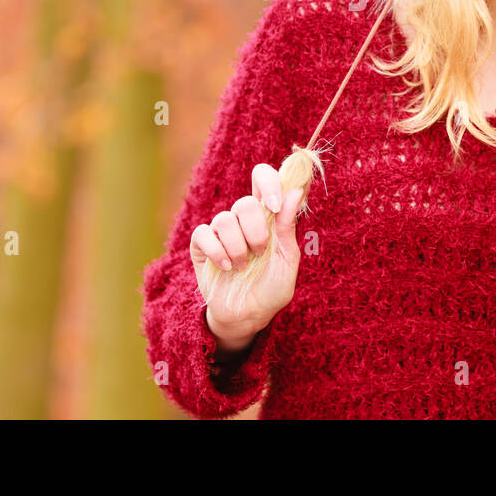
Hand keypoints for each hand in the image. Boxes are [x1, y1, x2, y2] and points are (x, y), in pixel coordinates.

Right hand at [189, 162, 304, 343]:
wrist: (249, 317)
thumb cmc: (271, 288)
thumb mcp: (287, 258)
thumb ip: (287, 226)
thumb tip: (294, 191)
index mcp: (266, 216)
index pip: (263, 178)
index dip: (269, 183)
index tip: (274, 205)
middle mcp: (242, 219)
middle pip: (245, 203)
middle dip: (256, 231)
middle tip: (260, 253)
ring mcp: (220, 232)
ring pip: (224, 220)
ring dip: (238, 247)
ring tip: (243, 266)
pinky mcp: (201, 246)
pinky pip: (203, 234)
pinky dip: (218, 252)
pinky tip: (227, 267)